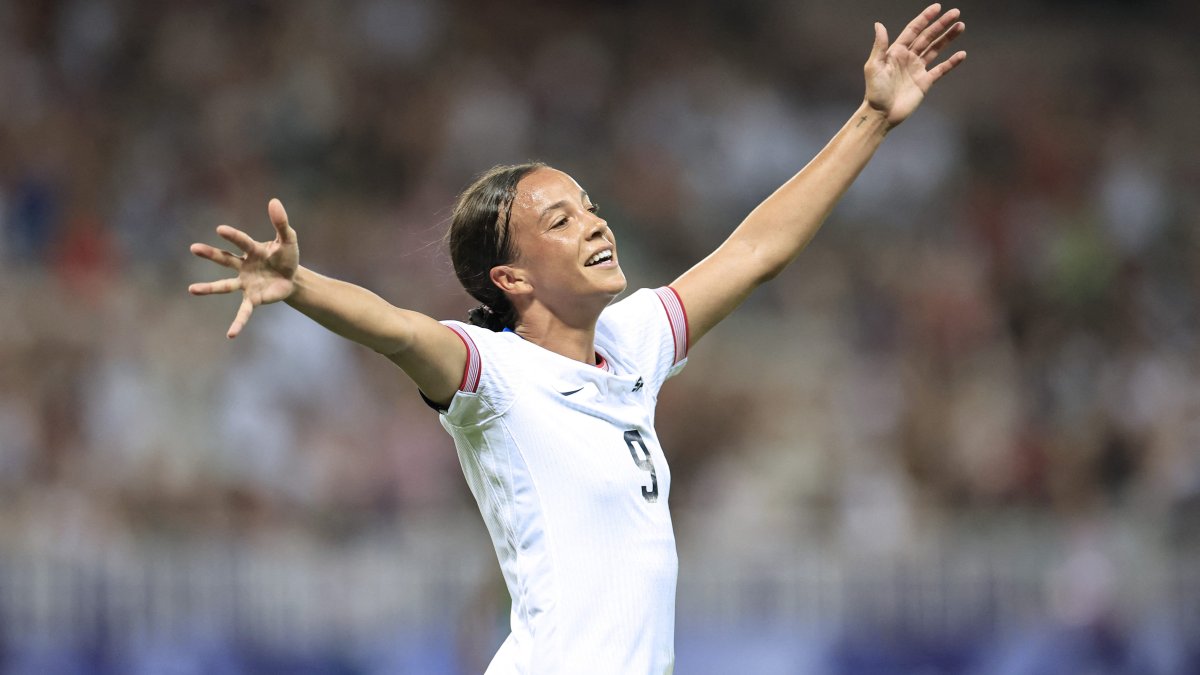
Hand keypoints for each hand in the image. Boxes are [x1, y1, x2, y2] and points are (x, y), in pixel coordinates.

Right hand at [189, 198, 299, 337]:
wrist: (293, 278)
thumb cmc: (287, 257)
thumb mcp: (288, 240)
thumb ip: (281, 222)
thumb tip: (274, 201)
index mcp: (252, 250)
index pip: (242, 242)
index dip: (233, 236)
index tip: (220, 230)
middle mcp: (243, 266)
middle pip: (225, 259)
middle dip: (210, 254)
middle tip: (193, 248)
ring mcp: (246, 283)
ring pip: (224, 286)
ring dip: (209, 289)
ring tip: (191, 290)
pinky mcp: (253, 298)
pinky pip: (243, 312)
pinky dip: (238, 323)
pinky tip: (230, 335)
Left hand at [864, 3, 965, 127]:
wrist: (881, 114)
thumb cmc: (874, 91)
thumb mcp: (874, 66)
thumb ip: (880, 46)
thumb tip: (879, 24)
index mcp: (896, 51)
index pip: (913, 30)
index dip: (925, 18)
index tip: (937, 7)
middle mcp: (909, 57)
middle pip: (928, 37)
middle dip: (941, 25)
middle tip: (956, 13)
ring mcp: (918, 69)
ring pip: (936, 49)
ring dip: (948, 38)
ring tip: (960, 26)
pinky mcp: (925, 82)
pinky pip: (941, 69)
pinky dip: (951, 62)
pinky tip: (961, 54)